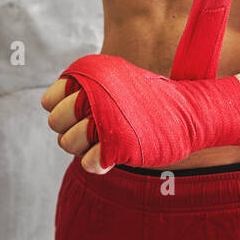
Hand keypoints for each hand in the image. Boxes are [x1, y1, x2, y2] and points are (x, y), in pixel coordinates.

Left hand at [42, 53, 239, 172]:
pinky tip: (110, 156)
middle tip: (93, 131)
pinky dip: (96, 163)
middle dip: (69, 131)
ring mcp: (106, 120)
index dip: (60, 110)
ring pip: (68, 143)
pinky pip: (86, 163)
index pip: (49, 100)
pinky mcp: (119, 146)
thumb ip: (88, 89)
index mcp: (93, 76)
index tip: (81, 113)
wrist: (189, 112)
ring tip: (105, 141)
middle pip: (55, 123)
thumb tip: (52, 106)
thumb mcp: (118, 80)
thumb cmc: (150, 99)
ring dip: (83, 148)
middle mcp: (95, 95)